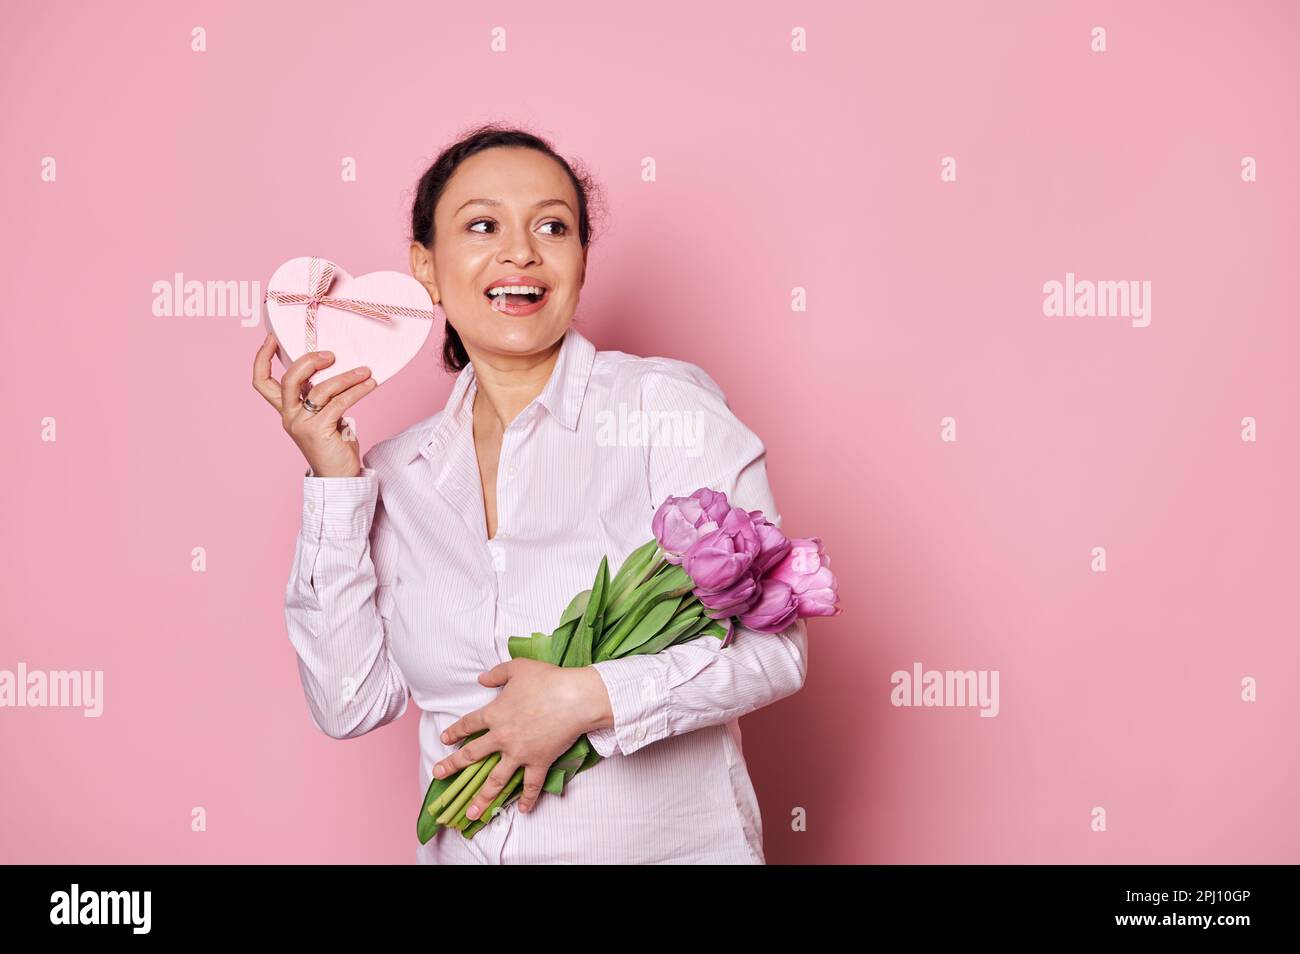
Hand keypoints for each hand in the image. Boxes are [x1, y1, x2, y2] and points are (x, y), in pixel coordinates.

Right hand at [252, 332, 377, 476]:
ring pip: (321, 390)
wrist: (339, 477)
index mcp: (286, 410)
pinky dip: (356, 391)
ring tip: (366, 372)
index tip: (272, 337)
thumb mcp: (321, 415)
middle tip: (332, 355)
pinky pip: (338, 403)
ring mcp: (302, 424)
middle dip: (309, 361)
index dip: (262, 358)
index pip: (262, 382)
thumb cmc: (333, 444)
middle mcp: (289, 416)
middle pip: (289, 379)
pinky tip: (370, 385)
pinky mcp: (318, 431)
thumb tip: (332, 366)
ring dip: (346, 377)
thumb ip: (318, 395)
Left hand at [433, 660, 613, 818]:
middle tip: (438, 774)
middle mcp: (502, 737)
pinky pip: (531, 785)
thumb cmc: (548, 679)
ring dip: (481, 798)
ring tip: (470, 813)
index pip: (468, 724)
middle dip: (452, 765)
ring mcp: (519, 753)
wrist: (575, 697)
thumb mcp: (518, 667)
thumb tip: (480, 679)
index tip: (444, 739)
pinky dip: (528, 799)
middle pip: (471, 755)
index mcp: (494, 713)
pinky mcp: (539, 762)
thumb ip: (496, 673)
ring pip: (495, 780)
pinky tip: (523, 810)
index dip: (454, 731)